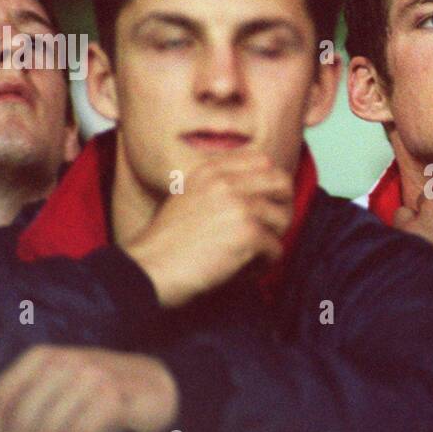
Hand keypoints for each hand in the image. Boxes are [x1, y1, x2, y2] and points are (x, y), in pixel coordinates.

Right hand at [124, 151, 292, 306]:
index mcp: (212, 170)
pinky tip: (242, 271)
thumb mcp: (189, 197)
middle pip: (282, 183)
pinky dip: (263, 265)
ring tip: (249, 256)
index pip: (263, 160)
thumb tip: (262, 195)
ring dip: (271, 241)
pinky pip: (276, 249)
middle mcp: (227, 182)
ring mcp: (239, 205)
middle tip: (269, 230)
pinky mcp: (247, 233)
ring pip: (283, 218)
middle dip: (282, 207)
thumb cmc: (167, 243)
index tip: (265, 205)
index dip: (271, 185)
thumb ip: (221, 187)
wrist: (149, 270)